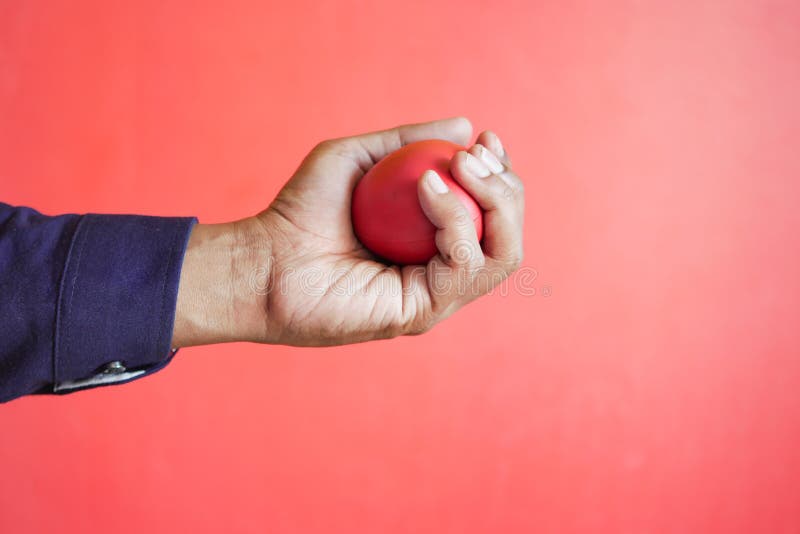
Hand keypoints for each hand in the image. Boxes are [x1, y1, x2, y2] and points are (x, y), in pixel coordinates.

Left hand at [171, 117, 523, 346]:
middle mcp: (442, 273)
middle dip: (505, 186)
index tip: (484, 139)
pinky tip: (425, 186)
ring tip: (457, 164)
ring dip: (492, 200)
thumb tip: (466, 126)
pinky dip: (453, 219)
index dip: (501, 175)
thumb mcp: (357, 158)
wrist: (265, 259)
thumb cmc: (301, 211)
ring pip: (502, 254)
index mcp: (435, 244)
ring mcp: (436, 296)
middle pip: (508, 235)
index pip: (494, 215)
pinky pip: (464, 265)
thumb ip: (408, 140)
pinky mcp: (422, 312)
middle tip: (472, 154)